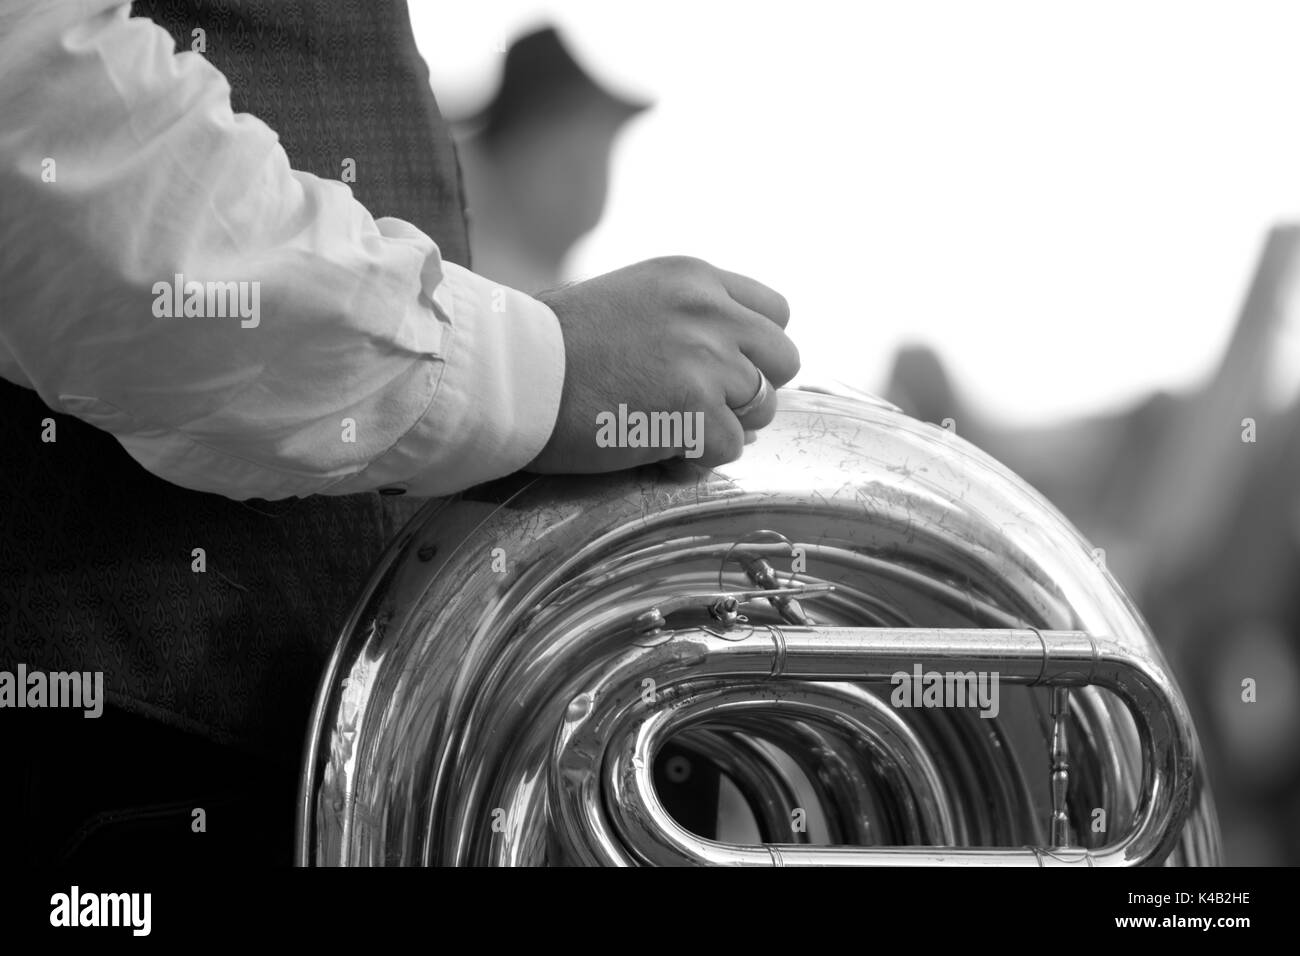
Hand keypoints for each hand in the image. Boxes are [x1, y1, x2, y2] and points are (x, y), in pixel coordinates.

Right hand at [527, 256, 798, 472]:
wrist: (512, 373)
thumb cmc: (551, 344)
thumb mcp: (630, 298)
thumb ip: (686, 319)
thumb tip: (735, 374)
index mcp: (694, 278)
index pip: (775, 312)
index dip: (754, 350)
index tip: (721, 371)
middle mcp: (710, 312)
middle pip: (784, 360)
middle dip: (751, 391)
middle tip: (702, 408)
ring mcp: (706, 362)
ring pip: (761, 410)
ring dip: (722, 428)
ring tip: (666, 428)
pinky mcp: (694, 412)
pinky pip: (728, 451)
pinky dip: (693, 461)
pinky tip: (650, 450)